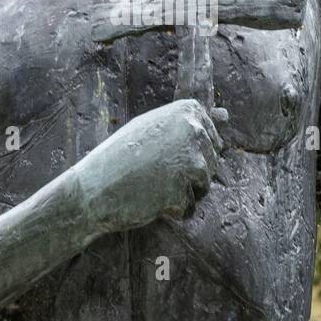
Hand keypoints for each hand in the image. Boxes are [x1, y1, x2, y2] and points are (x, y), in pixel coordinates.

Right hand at [75, 99, 222, 235]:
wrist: (93, 187)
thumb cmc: (122, 156)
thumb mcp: (156, 129)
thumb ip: (190, 123)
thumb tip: (227, 115)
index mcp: (189, 110)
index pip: (213, 140)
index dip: (188, 153)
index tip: (164, 152)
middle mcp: (194, 131)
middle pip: (211, 164)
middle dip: (188, 174)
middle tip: (154, 170)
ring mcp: (190, 161)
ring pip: (203, 186)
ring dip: (181, 192)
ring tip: (152, 183)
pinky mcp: (183, 190)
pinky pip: (189, 208)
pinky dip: (172, 209)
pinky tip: (149, 198)